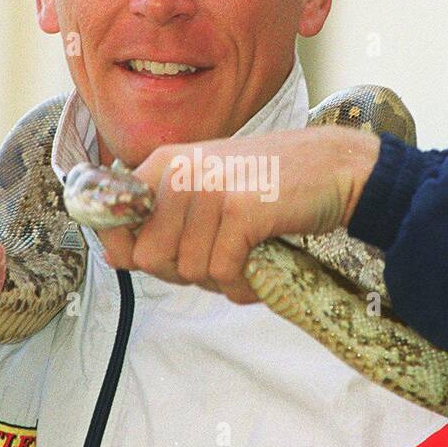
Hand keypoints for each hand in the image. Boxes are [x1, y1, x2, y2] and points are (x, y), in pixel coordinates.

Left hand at [97, 124, 378, 304]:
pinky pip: (223, 272)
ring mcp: (209, 189)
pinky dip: (243, 282)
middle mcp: (179, 172)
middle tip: (220, 258)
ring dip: (220, 279)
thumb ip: (166, 215)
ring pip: (188, 270)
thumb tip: (121, 257)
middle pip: (149, 258)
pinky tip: (261, 265)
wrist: (334, 168)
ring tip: (247, 256)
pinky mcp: (239, 211)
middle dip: (183, 272)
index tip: (167, 258)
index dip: (131, 253)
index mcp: (164, 163)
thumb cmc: (270, 185)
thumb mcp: (208, 186)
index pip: (113, 224)